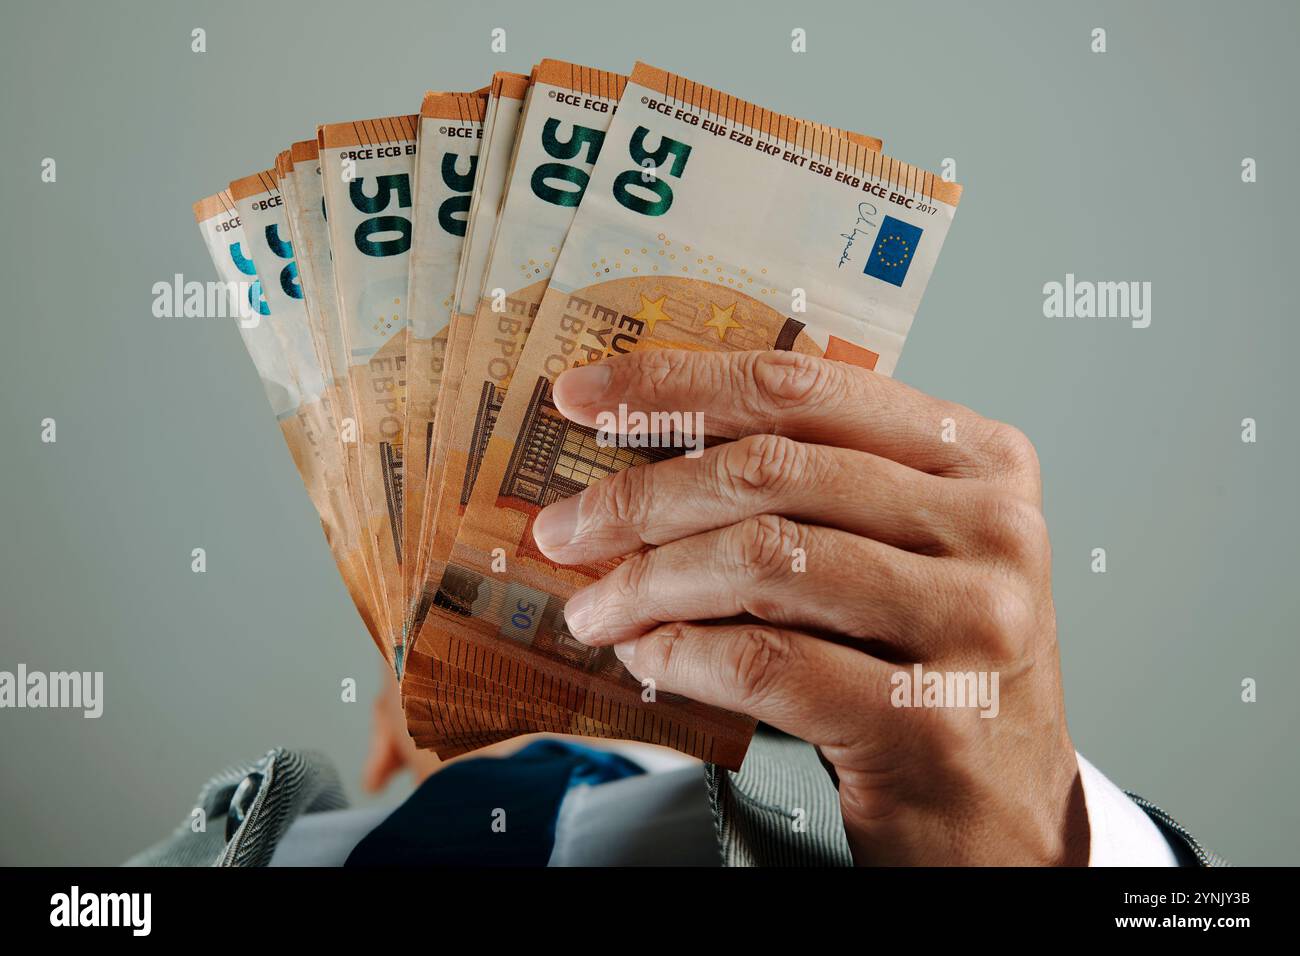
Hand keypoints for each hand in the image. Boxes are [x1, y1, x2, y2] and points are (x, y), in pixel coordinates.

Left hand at [531, 349, 1087, 864]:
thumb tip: (646, 451)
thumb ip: (813, 487)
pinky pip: (765, 662)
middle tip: (564, 526)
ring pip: (761, 561)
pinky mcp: (929, 716)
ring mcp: (971, 621)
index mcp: (979, 459)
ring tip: (595, 606)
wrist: (1001, 809)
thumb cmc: (932, 664)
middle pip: (770, 472)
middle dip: (639, 497)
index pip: (803, 386)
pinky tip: (648, 656)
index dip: (678, 383)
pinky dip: (684, 655)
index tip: (582, 393)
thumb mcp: (901, 548)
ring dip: (648, 583)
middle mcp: (991, 527)